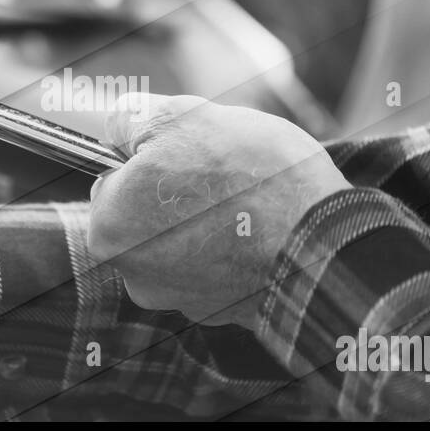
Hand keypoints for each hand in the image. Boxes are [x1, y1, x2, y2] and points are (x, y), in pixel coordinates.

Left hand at [88, 93, 350, 327]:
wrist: (320, 240)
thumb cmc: (248, 175)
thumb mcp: (182, 117)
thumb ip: (135, 118)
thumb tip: (118, 122)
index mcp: (109, 229)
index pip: (115, 179)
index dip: (151, 155)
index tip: (188, 149)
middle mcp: (135, 277)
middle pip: (150, 214)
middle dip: (180, 191)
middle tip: (223, 170)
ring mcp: (182, 301)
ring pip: (187, 241)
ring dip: (210, 221)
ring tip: (249, 199)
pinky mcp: (224, 314)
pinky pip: (221, 268)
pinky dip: (236, 249)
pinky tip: (263, 229)